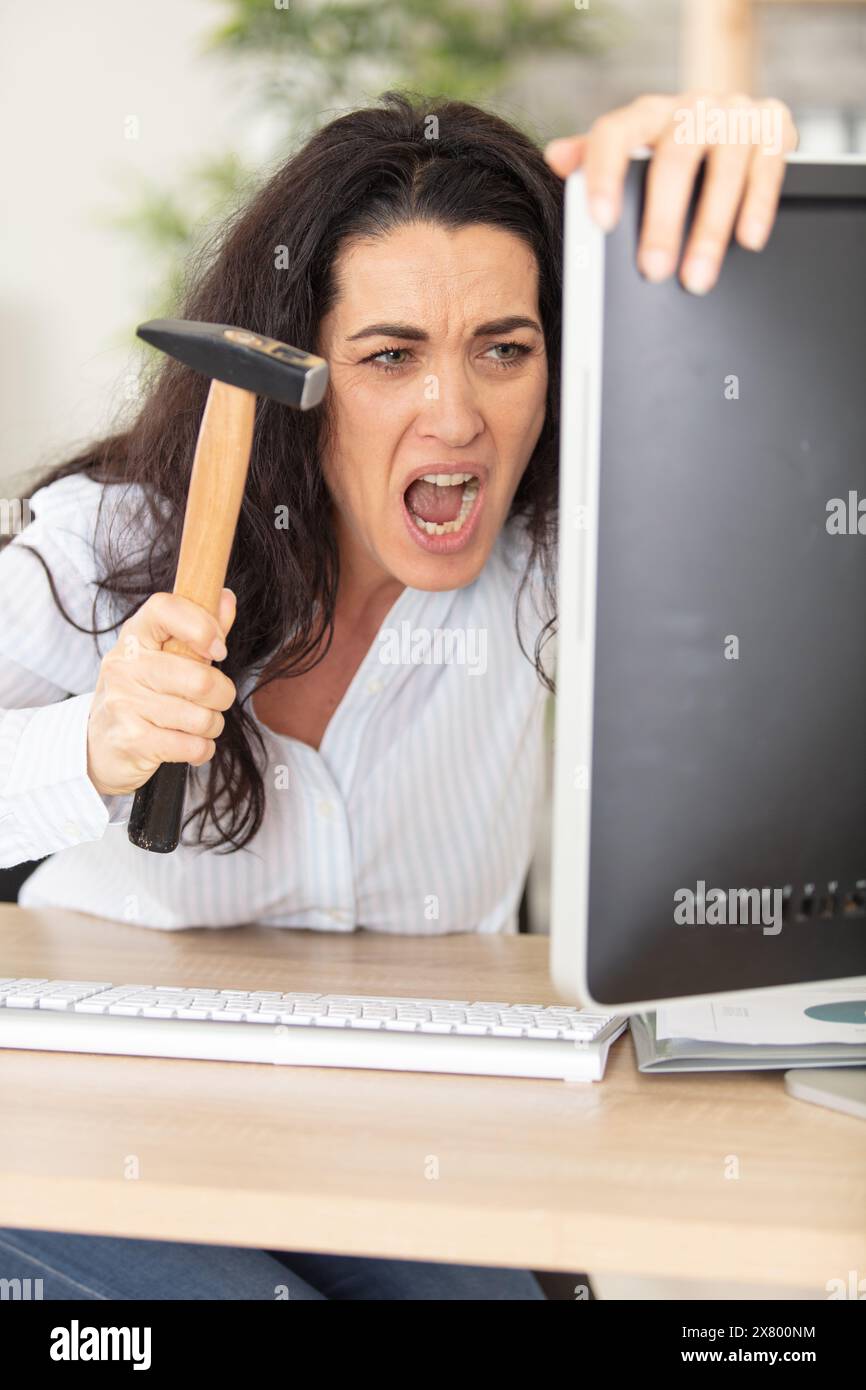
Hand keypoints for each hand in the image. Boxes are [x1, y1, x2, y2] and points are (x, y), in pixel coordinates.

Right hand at [87, 588, 237, 796]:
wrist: (98, 747)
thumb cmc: (141, 696)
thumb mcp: (164, 658)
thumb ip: (198, 630)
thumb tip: (225, 597)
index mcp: (134, 637)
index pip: (165, 609)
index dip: (202, 626)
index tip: (218, 650)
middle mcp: (124, 666)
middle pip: (200, 679)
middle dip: (222, 695)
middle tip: (213, 700)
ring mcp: (124, 704)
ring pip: (202, 717)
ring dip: (212, 725)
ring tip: (197, 724)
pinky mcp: (132, 740)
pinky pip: (193, 746)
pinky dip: (202, 750)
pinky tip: (188, 745)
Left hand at [544, 92, 798, 293]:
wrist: (732, 113)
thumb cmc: (669, 144)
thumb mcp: (631, 148)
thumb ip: (592, 157)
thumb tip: (556, 159)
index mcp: (645, 114)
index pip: (615, 135)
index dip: (605, 176)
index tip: (601, 221)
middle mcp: (689, 109)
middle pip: (673, 160)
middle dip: (662, 220)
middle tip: (652, 270)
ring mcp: (733, 115)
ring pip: (723, 170)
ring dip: (709, 230)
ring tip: (696, 279)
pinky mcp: (772, 126)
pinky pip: (767, 169)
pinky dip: (757, 207)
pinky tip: (747, 241)